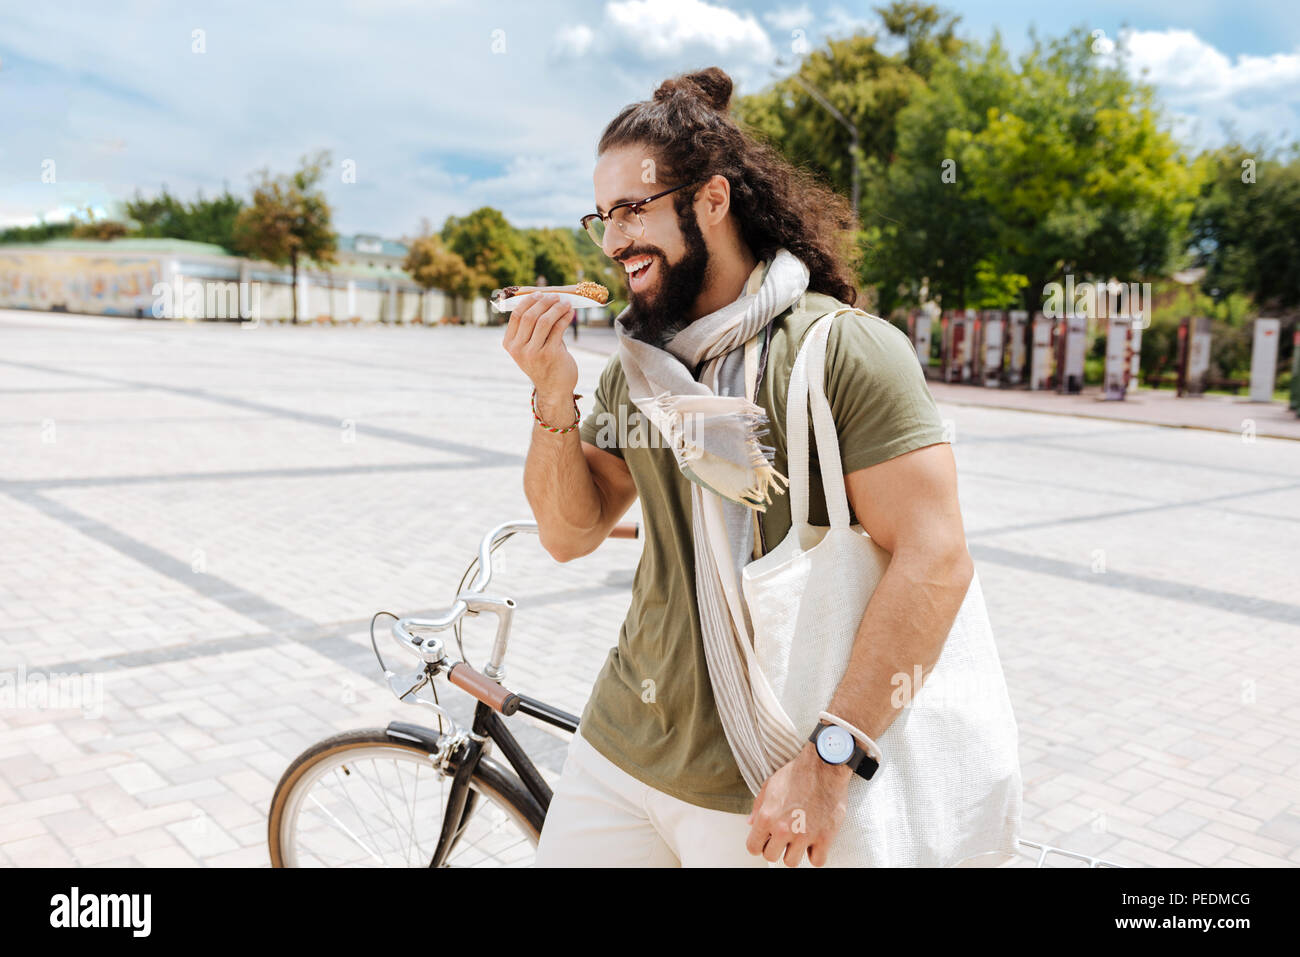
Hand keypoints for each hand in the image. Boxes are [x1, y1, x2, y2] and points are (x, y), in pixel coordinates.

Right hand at [502, 293, 578, 405]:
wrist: (554, 389)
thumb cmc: (543, 363)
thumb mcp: (530, 347)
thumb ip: (532, 327)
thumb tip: (544, 300)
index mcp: (510, 345)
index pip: (516, 315)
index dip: (528, 301)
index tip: (540, 294)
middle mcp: (519, 349)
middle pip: (529, 316)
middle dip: (544, 302)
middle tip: (556, 296)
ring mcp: (534, 353)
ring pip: (544, 320)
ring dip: (556, 308)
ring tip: (566, 303)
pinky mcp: (550, 354)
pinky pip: (558, 328)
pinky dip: (565, 317)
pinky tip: (570, 312)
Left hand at [745, 743, 850, 866]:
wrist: (824, 766)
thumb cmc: (797, 773)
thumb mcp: (770, 785)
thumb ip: (758, 807)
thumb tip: (750, 823)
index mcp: (767, 817)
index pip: (753, 847)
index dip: (758, 844)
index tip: (766, 840)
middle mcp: (783, 829)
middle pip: (771, 857)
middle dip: (776, 848)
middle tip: (784, 838)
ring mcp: (805, 835)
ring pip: (791, 862)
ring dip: (794, 852)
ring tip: (799, 840)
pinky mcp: (825, 837)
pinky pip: (816, 861)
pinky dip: (815, 855)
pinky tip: (815, 843)